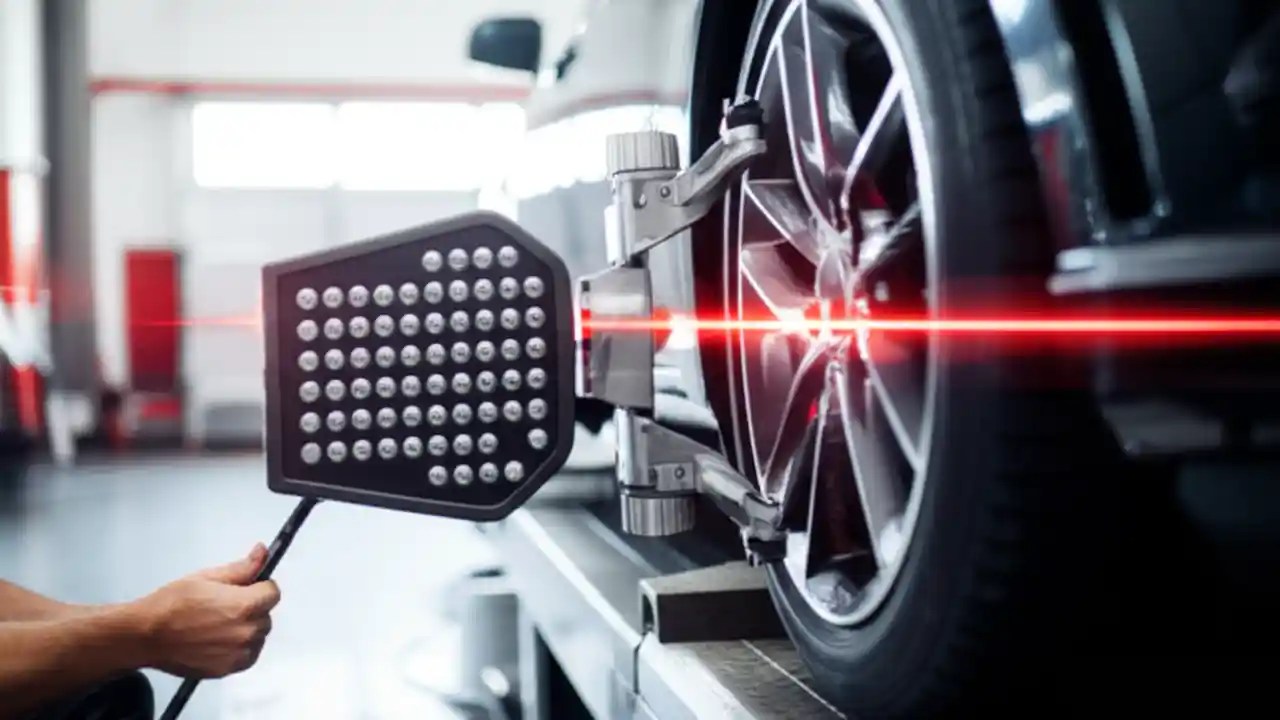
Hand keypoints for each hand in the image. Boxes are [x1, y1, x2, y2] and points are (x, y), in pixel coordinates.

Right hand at [131, 544, 280, 677]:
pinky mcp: (229, 669)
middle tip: (223, 605)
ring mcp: (239, 653)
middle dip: (251, 607)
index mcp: (245, 606)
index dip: (259, 587)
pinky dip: (238, 648)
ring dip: (245, 628)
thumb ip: (242, 568)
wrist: (146, 636)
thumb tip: (262, 553)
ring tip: (216, 623)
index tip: (246, 587)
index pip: (273, 592)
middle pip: (266, 614)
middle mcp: (246, 632)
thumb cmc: (170, 606)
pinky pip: (247, 655)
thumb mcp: (207, 577)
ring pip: (257, 635)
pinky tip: (217, 639)